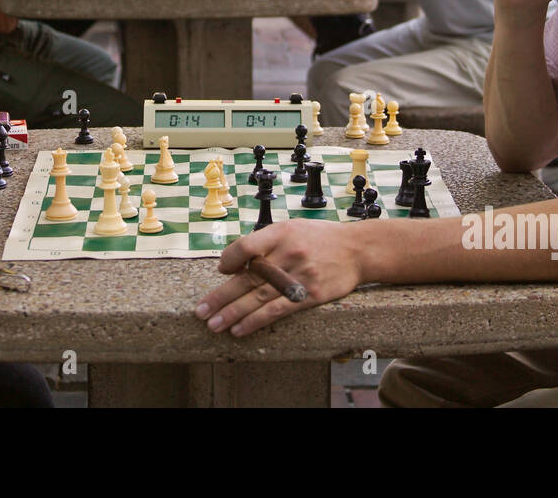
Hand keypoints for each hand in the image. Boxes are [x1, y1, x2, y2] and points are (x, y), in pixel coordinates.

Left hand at [194, 220, 361, 336]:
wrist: (358, 249)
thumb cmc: (320, 238)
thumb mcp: (292, 228)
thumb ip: (266, 242)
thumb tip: (234, 262)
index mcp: (280, 233)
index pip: (245, 247)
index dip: (229, 260)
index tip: (221, 271)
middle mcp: (287, 253)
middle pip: (247, 277)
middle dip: (220, 296)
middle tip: (200, 311)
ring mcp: (298, 276)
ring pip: (258, 298)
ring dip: (232, 313)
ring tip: (213, 325)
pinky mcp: (309, 295)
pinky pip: (276, 311)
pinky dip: (255, 321)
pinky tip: (239, 330)